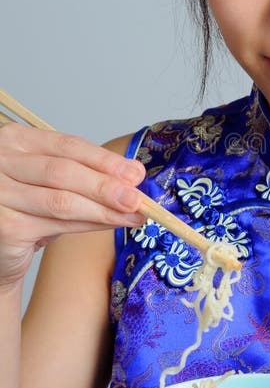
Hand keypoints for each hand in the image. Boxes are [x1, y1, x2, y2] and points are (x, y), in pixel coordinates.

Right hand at [0, 122, 144, 286]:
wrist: (1, 246)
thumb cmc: (29, 206)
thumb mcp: (53, 181)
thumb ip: (85, 173)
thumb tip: (133, 174)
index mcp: (15, 140)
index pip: (67, 146)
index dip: (104, 160)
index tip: (135, 174)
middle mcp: (0, 162)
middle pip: (64, 172)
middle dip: (106, 186)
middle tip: (138, 199)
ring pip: (62, 201)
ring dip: (103, 210)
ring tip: (132, 216)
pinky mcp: (4, 225)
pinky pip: (55, 225)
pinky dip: (87, 225)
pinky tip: (107, 225)